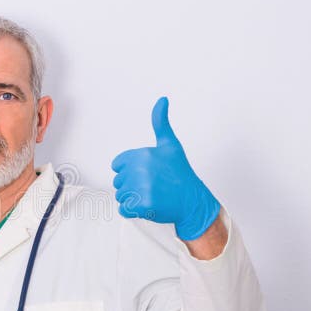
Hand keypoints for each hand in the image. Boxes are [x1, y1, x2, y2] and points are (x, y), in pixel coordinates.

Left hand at [111, 96, 220, 240]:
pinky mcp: (142, 205)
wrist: (193, 201)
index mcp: (142, 154)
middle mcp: (140, 170)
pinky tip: (149, 205)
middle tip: (153, 185)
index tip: (148, 173)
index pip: (117, 165)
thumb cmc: (180, 173)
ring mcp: (141, 188)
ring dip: (133, 198)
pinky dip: (134, 211)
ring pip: (121, 195)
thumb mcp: (170, 144)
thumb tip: (162, 99)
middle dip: (132, 185)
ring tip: (153, 194)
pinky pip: (124, 209)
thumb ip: (160, 123)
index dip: (130, 170)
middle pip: (118, 181)